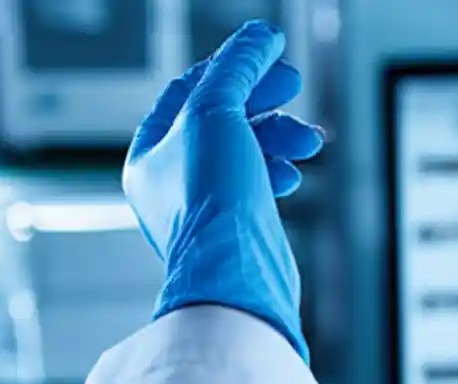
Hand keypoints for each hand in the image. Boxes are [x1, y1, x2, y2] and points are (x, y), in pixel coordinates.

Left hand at [124, 21, 322, 360]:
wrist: (238, 274)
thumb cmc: (212, 201)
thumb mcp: (218, 111)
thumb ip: (238, 66)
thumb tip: (261, 36)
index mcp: (148, 154)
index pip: (188, 90)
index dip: (232, 68)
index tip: (271, 58)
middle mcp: (170, 183)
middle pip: (221, 120)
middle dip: (264, 103)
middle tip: (294, 86)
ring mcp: (204, 209)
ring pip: (246, 154)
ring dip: (280, 138)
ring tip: (309, 142)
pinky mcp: (236, 230)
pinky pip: (258, 187)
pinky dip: (279, 172)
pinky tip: (294, 174)